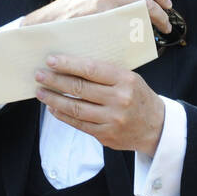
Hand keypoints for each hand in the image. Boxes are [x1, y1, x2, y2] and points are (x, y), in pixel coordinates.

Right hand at [22, 0, 172, 33]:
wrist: (46, 25)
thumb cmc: (67, 13)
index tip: (165, 1)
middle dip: (162, 7)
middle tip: (167, 17)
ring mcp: (106, 7)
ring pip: (141, 11)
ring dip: (155, 20)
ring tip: (160, 29)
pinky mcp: (104, 23)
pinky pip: (130, 27)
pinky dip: (140, 32)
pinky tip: (142, 38)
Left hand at [34, 54, 164, 155]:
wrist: (157, 127)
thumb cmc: (138, 96)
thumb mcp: (129, 78)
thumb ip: (105, 73)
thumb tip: (71, 65)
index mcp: (125, 80)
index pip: (91, 70)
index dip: (68, 64)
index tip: (51, 60)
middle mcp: (119, 100)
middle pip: (80, 88)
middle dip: (55, 81)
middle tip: (39, 75)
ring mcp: (112, 119)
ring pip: (76, 108)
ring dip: (54, 99)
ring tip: (41, 92)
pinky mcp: (106, 135)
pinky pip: (79, 124)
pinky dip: (63, 115)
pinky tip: (53, 108)